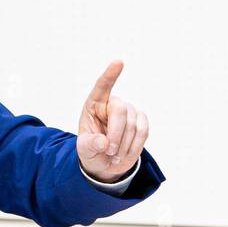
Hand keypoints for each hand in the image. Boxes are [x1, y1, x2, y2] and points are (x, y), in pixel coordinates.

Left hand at [77, 60, 148, 182]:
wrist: (107, 164)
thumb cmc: (92, 151)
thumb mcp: (84, 150)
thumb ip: (89, 145)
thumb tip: (102, 142)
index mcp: (94, 105)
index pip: (102, 87)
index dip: (110, 75)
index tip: (119, 62)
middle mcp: (112, 103)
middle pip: (120, 110)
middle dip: (115, 134)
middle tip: (109, 151)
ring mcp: (129, 110)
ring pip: (133, 124)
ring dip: (124, 145)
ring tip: (114, 155)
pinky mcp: (141, 120)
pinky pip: (143, 131)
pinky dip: (135, 146)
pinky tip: (125, 153)